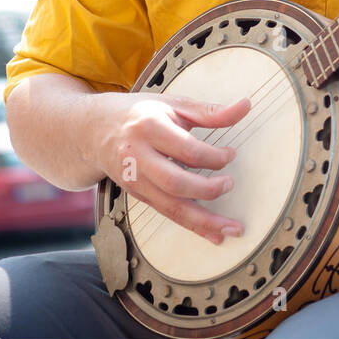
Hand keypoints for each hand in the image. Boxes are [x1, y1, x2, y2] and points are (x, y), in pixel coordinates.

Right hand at [93, 92, 251, 244]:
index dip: (213, 156)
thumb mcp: (173, 105)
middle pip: (175, 182)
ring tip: (231, 229)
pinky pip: (167, 214)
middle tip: (229, 184)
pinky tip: (213, 234)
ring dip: (203, 222)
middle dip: (207, 190)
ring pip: (170, 207)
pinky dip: (192, 226)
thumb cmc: (139, 114)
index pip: (186, 149)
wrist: (93, 130)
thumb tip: (245, 106)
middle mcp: (138, 157)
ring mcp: (135, 180)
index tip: (230, 154)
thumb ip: (210, 111)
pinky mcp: (137, 195)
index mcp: (149, 128)